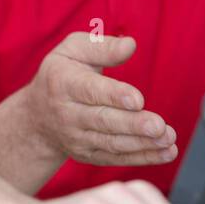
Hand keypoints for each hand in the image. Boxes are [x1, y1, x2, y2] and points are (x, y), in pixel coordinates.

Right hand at [21, 33, 177, 166]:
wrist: (36, 117)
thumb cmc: (62, 74)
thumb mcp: (73, 50)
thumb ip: (102, 47)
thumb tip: (130, 45)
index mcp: (62, 83)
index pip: (90, 91)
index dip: (114, 95)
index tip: (137, 99)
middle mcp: (67, 114)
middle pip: (103, 121)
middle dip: (132, 125)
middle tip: (158, 126)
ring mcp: (76, 138)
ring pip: (112, 143)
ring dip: (142, 143)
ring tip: (168, 138)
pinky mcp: (88, 155)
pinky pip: (116, 158)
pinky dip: (142, 158)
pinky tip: (166, 153)